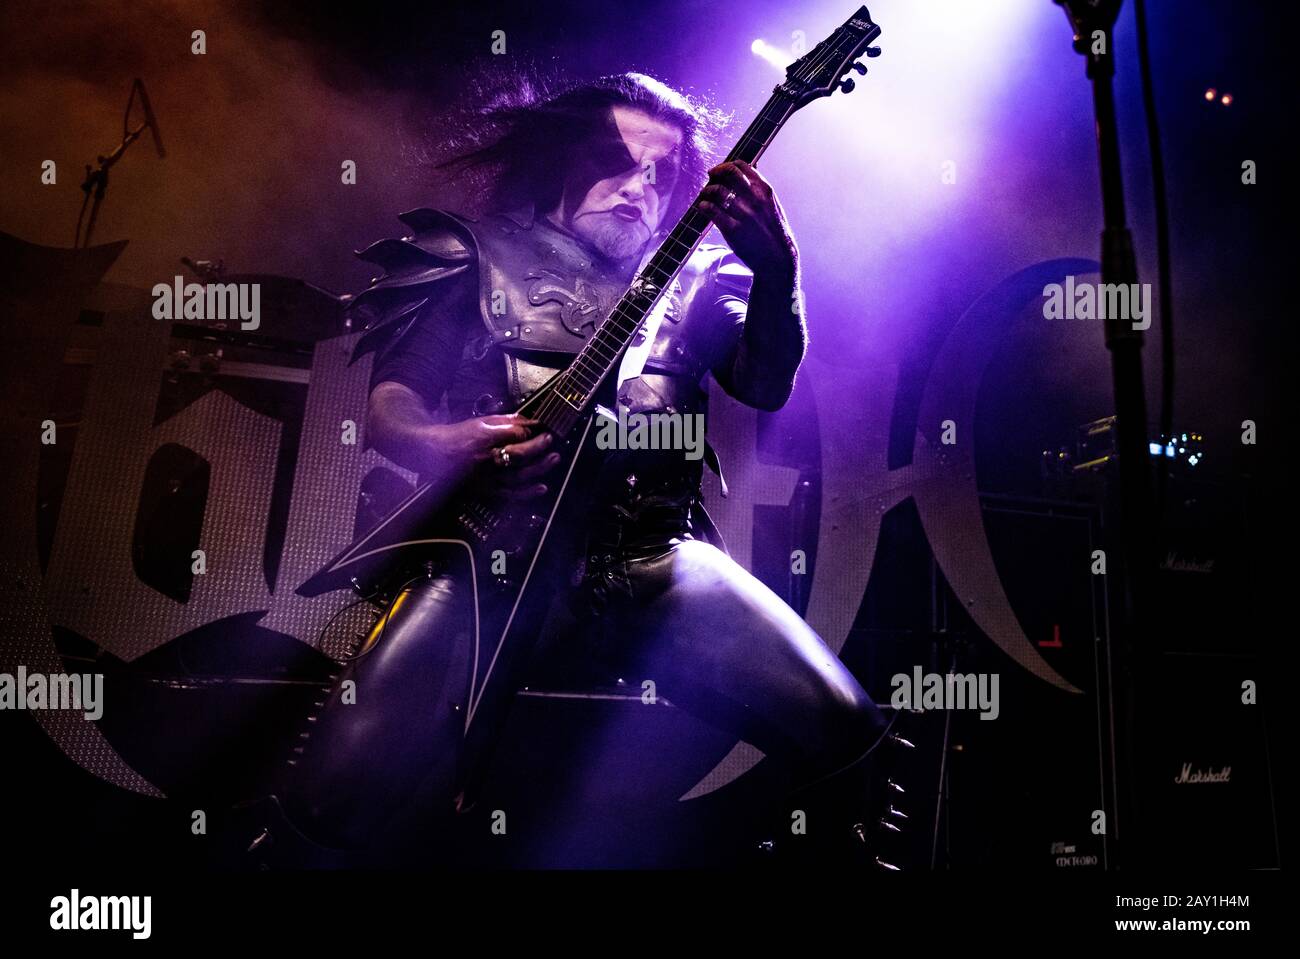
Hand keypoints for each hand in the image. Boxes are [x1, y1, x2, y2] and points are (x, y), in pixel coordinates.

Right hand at [436, 414, 560, 500]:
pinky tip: (542, 488)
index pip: (513, 434)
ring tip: (554, 458)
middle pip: (519, 455)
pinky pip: (510, 494)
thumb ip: (505, 421)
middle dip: (538, 447)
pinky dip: (528, 492)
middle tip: (550, 440)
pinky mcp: (486, 491)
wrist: (435, 456)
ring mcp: (487, 477)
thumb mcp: (480, 423)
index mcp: (483, 439)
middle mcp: (486, 459)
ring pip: (519, 475)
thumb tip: (527, 420)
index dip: (529, 431)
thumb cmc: (457, 437)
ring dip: (539, 468)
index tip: (539, 428)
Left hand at [698, 160, 798, 278]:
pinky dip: (704, 206)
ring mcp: (744, 214)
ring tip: (705, 196)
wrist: (777, 257)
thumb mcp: (771, 204)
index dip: (727, 165)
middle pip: (728, 173)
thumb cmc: (772, 230)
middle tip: (710, 179)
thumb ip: (759, 187)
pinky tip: (703, 208)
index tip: (720, 171)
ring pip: (717, 191)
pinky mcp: (733, 230)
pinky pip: (712, 211)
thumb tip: (752, 168)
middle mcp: (754, 199)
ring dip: (707, 191)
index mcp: (764, 190)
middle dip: (715, 173)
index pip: (742, 166)